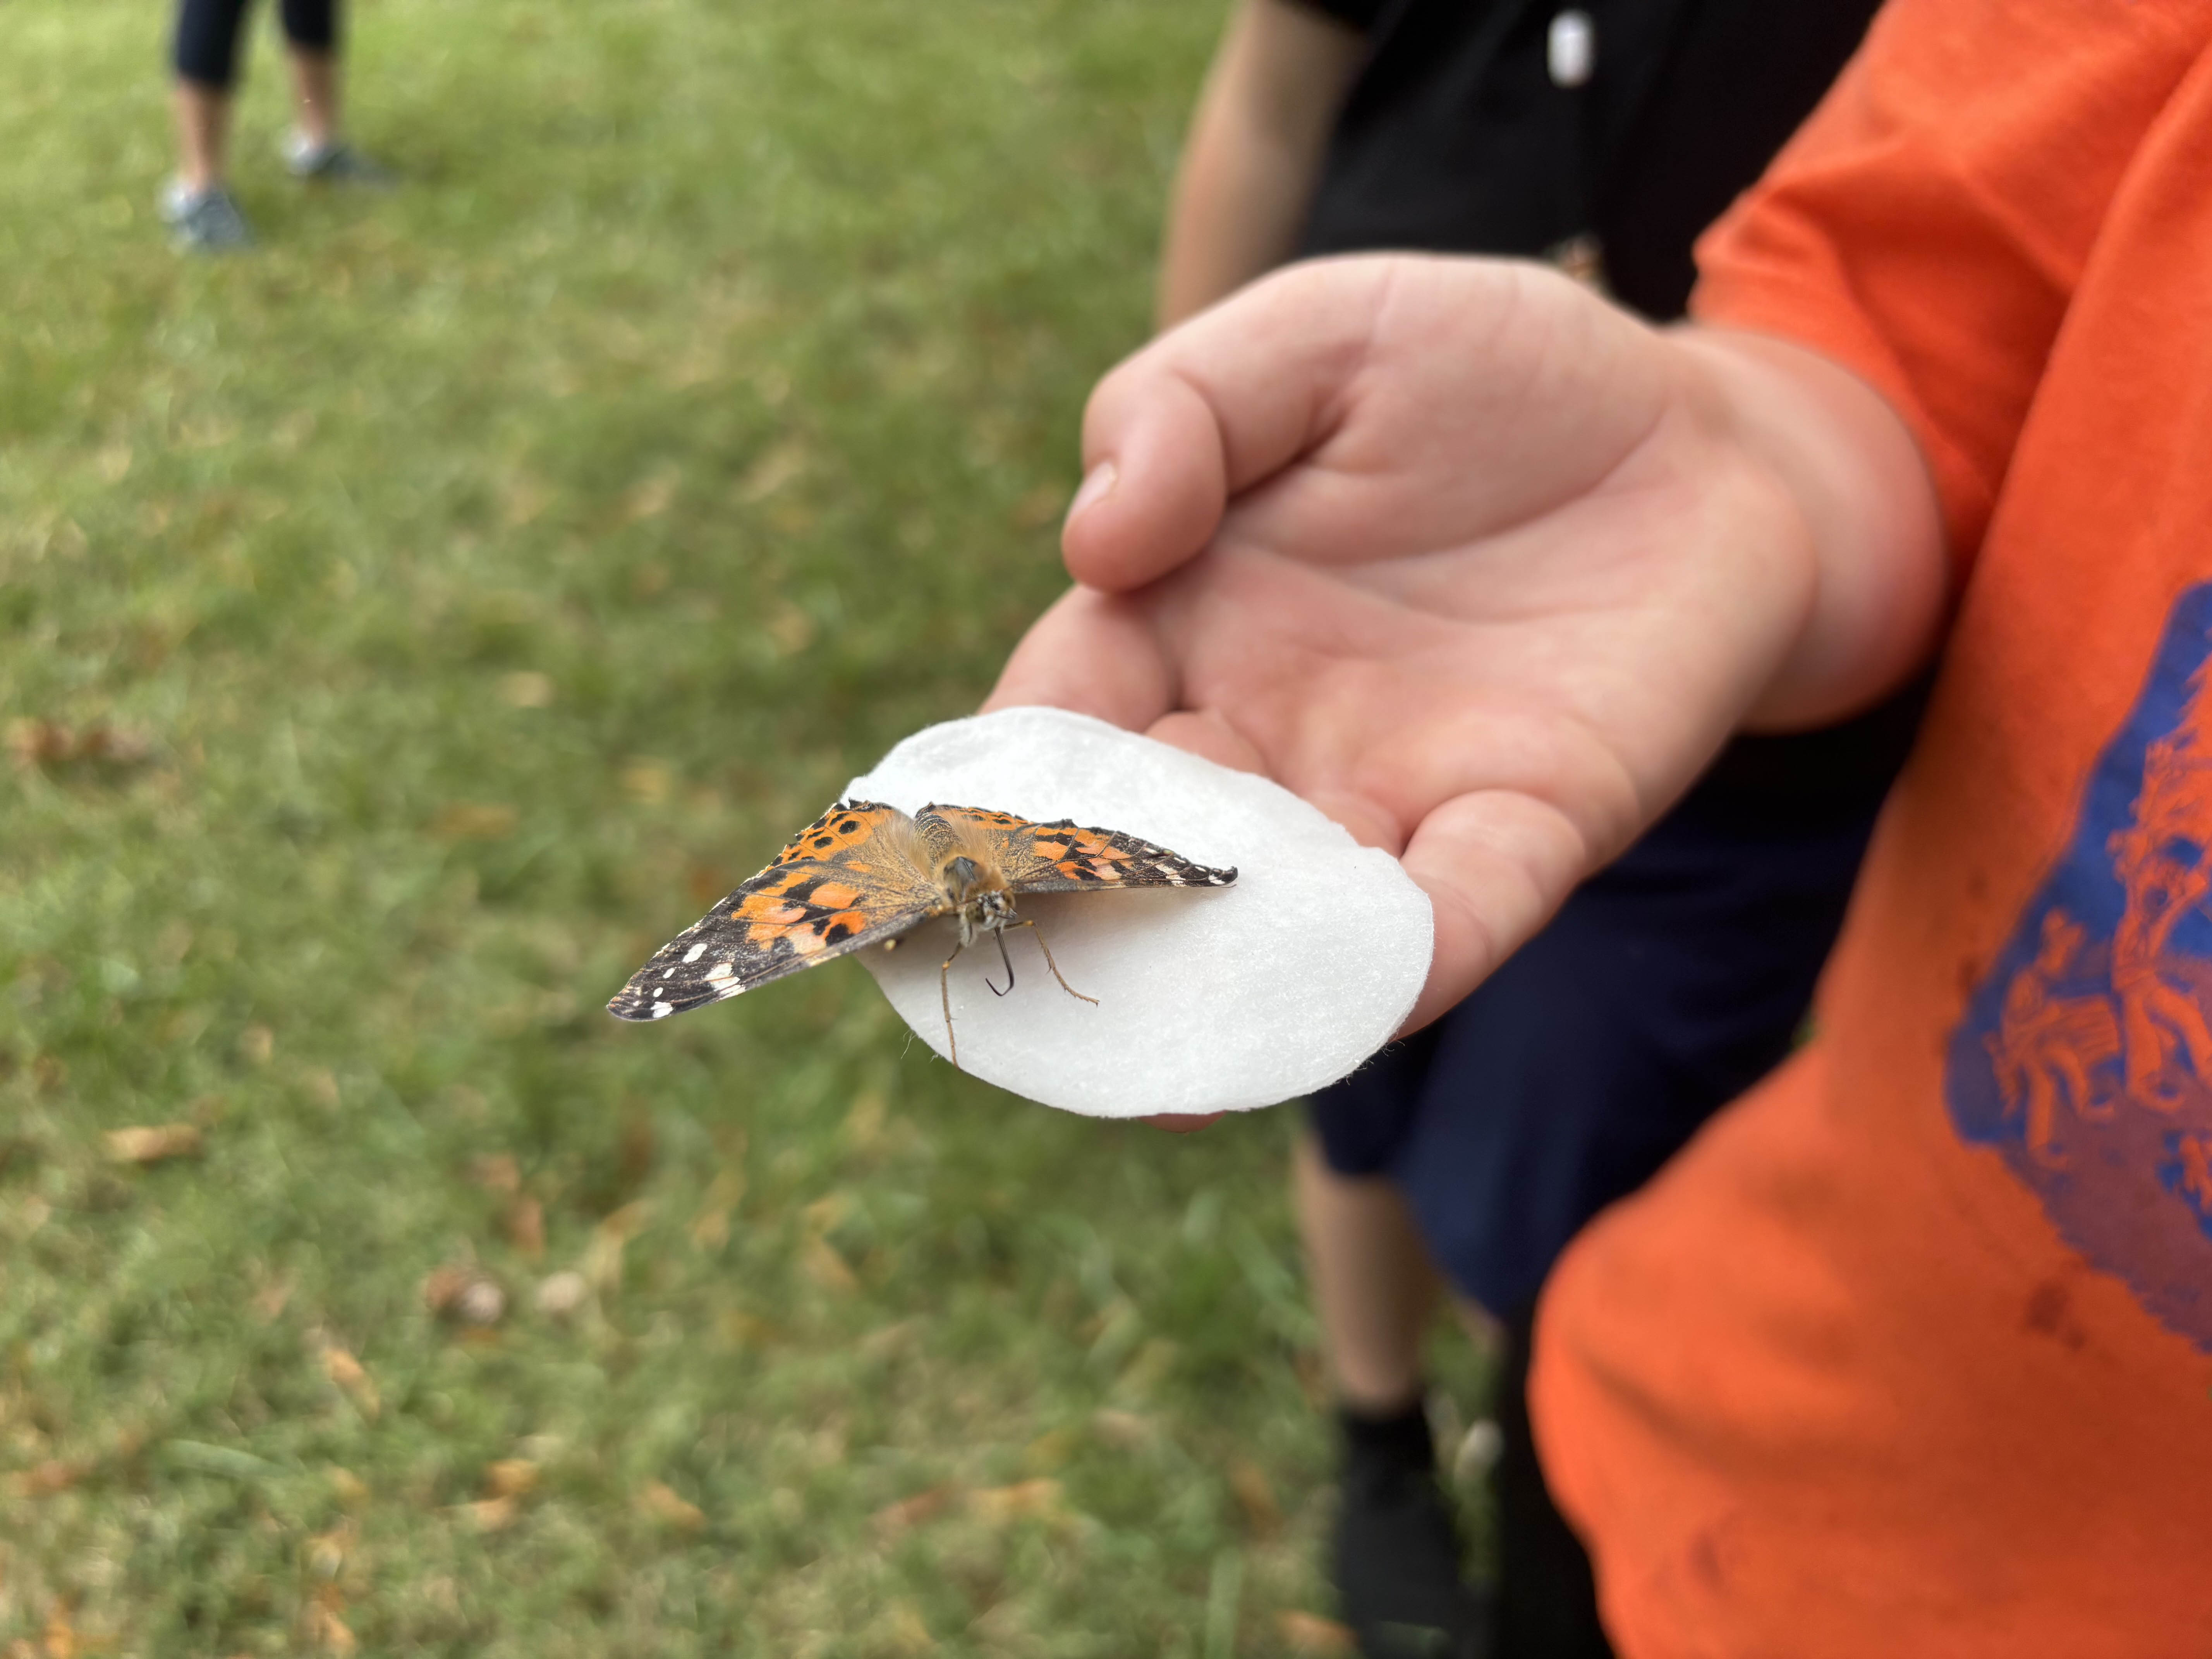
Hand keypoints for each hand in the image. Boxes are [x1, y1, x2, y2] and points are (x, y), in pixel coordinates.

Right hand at [991, 255, 1943, 1033]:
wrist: (1704, 435)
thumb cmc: (1492, 373)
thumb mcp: (1321, 334)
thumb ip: (1184, 406)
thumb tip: (1095, 540)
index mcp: (1183, 619)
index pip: (1056, 718)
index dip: (990, 781)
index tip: (926, 847)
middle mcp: (1267, 733)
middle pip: (1144, 849)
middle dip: (1078, 922)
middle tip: (1007, 991)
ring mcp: (1393, 794)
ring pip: (1277, 918)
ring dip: (1213, 987)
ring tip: (1147, 1068)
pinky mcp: (1527, 828)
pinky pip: (1449, 922)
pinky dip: (1394, 974)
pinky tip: (1337, 1014)